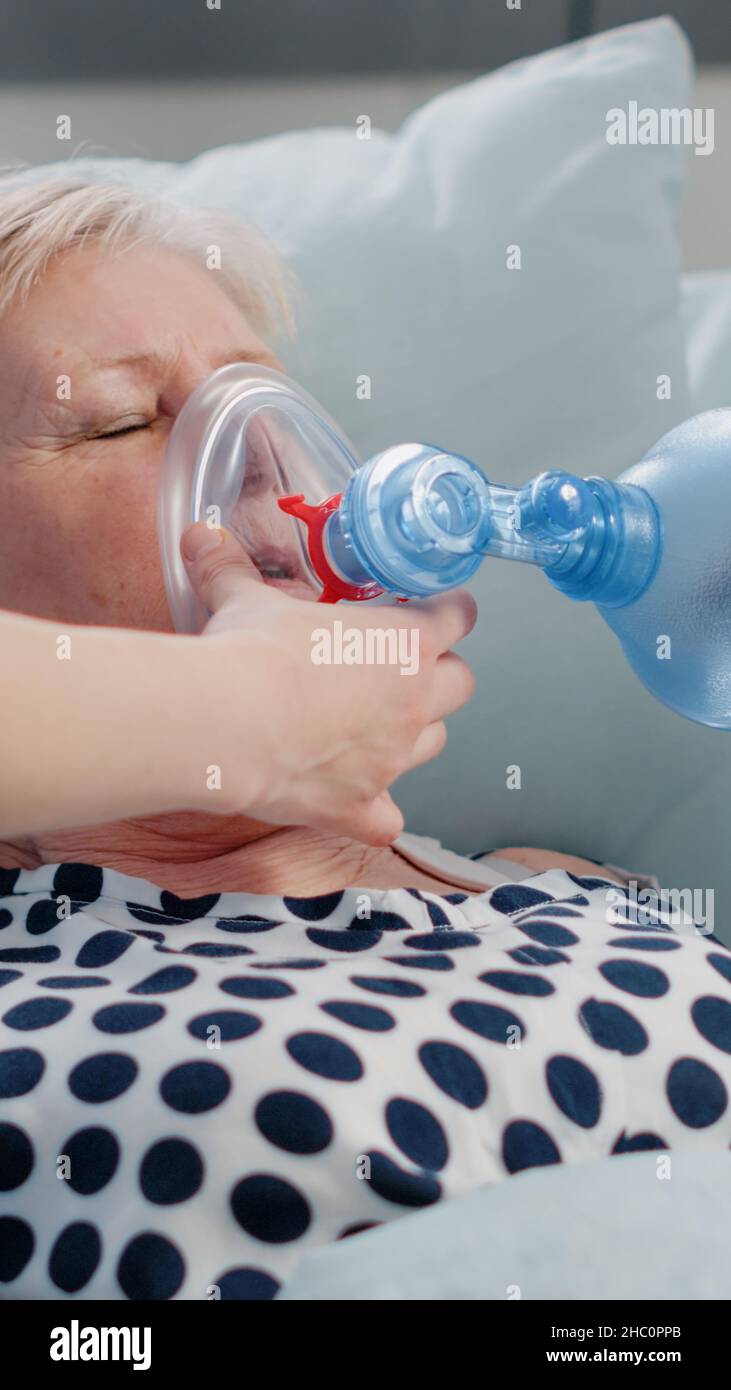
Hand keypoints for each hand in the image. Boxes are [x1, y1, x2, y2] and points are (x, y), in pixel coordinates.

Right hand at [180, 521, 476, 843]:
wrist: (227, 723)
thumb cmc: (250, 655)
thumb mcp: (243, 599)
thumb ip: (230, 569)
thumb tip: (201, 537)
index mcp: (404, 640)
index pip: (457, 616)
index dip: (448, 610)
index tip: (434, 608)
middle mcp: (412, 701)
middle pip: (461, 683)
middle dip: (439, 674)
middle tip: (403, 666)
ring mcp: (391, 758)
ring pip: (434, 743)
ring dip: (415, 732)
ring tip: (379, 724)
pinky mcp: (360, 805)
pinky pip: (387, 818)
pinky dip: (376, 811)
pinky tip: (356, 802)